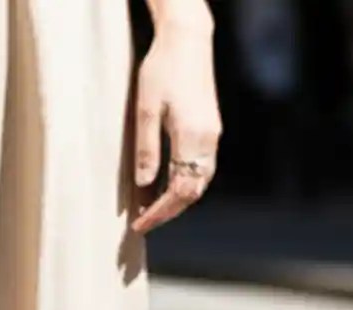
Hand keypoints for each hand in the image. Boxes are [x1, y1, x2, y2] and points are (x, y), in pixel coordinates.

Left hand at [131, 15, 222, 233]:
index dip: (160, 212)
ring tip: (153, 209)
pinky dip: (186, 183)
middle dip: (169, 212)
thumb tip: (144, 185)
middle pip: (193, 192)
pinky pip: (202, 167)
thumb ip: (146, 149)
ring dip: (178, 200)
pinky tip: (167, 185)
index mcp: (192, 137)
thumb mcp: (145, 109)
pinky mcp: (210, 127)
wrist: (187, 40)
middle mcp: (208, 140)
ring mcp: (213, 134)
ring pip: (200, 181)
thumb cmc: (161, 70)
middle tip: (144, 223)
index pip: (179, 190)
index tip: (140, 225)